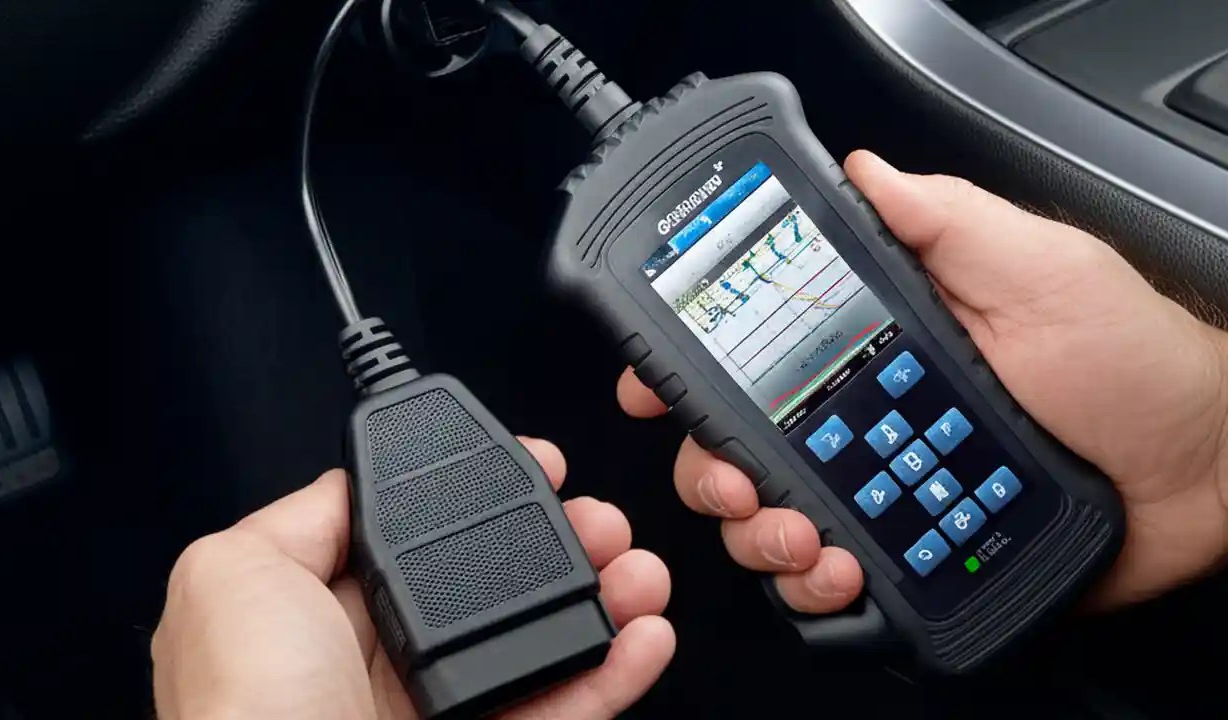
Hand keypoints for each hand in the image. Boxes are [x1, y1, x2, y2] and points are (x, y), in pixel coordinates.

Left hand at [151, 438, 674, 718]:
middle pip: (489, 584)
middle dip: (555, 541)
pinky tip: (644, 637)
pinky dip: (613, 675)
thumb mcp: (233, 571)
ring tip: (638, 570)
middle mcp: (375, 660)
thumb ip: (304, 516)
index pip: (414, 536)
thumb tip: (358, 485)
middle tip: (600, 520)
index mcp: (314, 609)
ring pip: (537, 643)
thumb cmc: (243, 705)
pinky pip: (564, 711)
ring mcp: (432, 714)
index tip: (533, 468)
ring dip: (600, 600)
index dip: (476, 498)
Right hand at [618, 150, 1227, 612]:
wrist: (1199, 474)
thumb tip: (862, 171)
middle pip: (738, 443)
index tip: (656, 382)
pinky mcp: (903, 550)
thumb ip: (945, 222)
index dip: (692, 364)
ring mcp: (878, 486)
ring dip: (760, 535)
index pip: (755, 347)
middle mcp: (862, 414)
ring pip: (769, 518)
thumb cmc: (1128, 363)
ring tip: (804, 537)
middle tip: (738, 480)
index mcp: (877, 340)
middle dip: (712, 468)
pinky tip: (842, 573)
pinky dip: (813, 585)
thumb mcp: (1037, 267)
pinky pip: (825, 577)